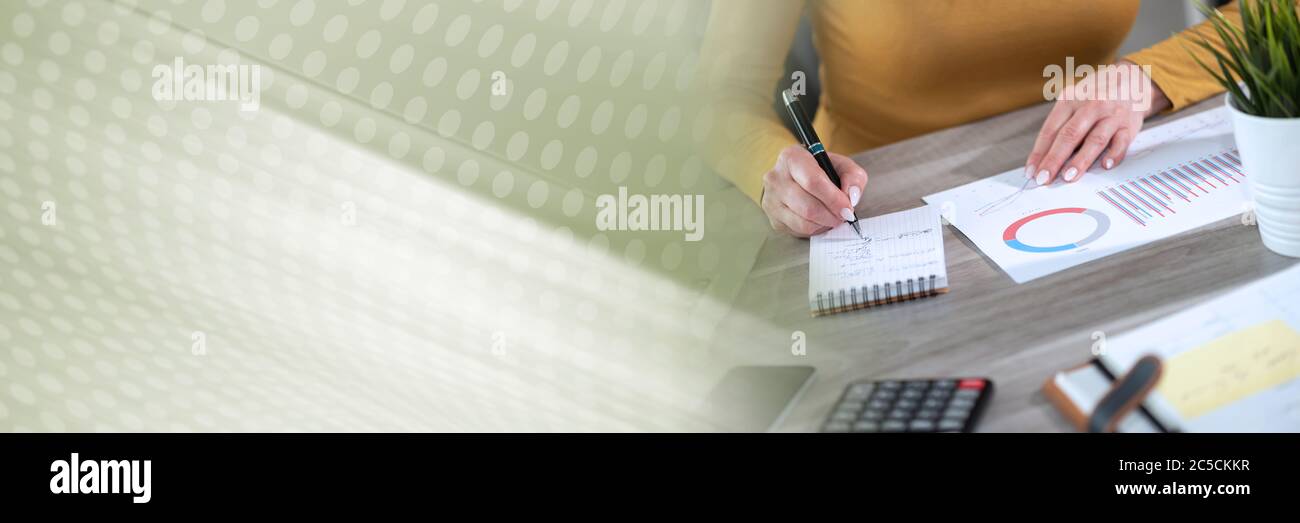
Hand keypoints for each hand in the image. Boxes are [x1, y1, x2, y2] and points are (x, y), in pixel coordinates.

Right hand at [761, 145, 868, 237]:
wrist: (798, 177)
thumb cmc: (821, 170)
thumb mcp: (842, 165)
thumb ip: (853, 177)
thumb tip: (851, 197)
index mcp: (792, 157)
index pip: (813, 182)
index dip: (834, 199)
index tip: (848, 208)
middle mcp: (775, 178)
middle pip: (807, 206)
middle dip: (831, 215)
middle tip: (844, 216)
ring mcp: (771, 200)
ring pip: (803, 222)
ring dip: (824, 224)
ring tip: (834, 217)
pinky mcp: (773, 218)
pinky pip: (798, 230)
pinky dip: (815, 229)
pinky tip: (821, 220)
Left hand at [1026, 61, 1169, 185]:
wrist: (1131, 79)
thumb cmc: (1094, 96)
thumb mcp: (1072, 102)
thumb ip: (1061, 127)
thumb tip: (1044, 160)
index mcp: (1070, 100)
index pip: (1050, 130)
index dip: (1039, 152)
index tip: (1031, 171)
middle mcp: (1091, 106)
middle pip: (1070, 135)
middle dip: (1054, 159)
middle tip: (1044, 179)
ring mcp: (1111, 115)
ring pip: (1095, 139)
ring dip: (1081, 160)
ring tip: (1068, 177)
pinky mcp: (1129, 125)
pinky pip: (1122, 141)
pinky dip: (1114, 154)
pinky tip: (1105, 165)